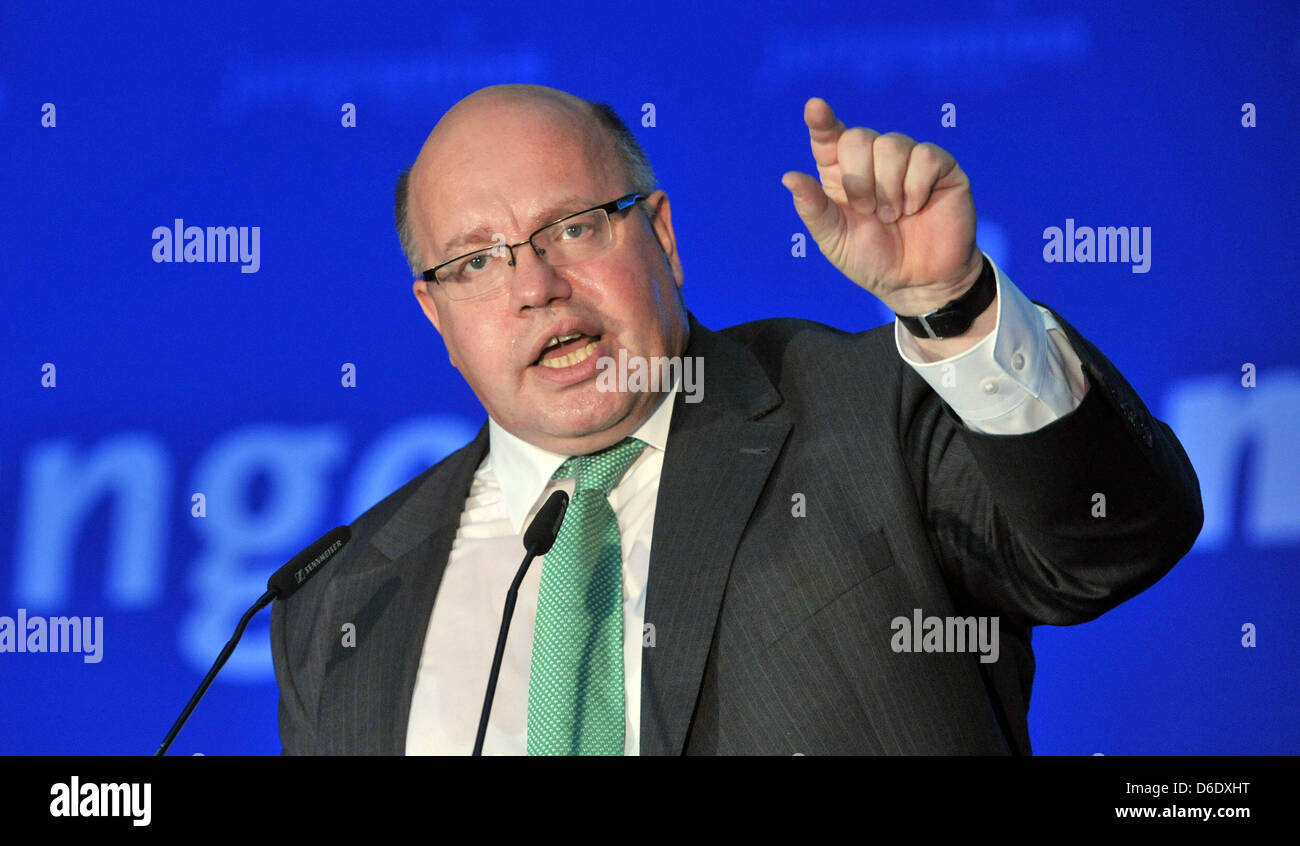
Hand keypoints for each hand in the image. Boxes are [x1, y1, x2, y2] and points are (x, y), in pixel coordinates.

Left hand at [783, 97, 981, 316]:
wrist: (917, 282)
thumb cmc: (872, 260)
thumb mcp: (835, 240)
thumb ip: (813, 209)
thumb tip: (788, 177)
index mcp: (841, 174)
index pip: (828, 137)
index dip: (821, 121)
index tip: (815, 108)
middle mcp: (873, 160)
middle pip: (858, 137)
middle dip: (859, 179)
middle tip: (867, 211)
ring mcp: (907, 160)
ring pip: (891, 144)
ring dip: (888, 188)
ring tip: (893, 216)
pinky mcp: (940, 166)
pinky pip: (926, 157)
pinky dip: (916, 187)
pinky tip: (916, 207)